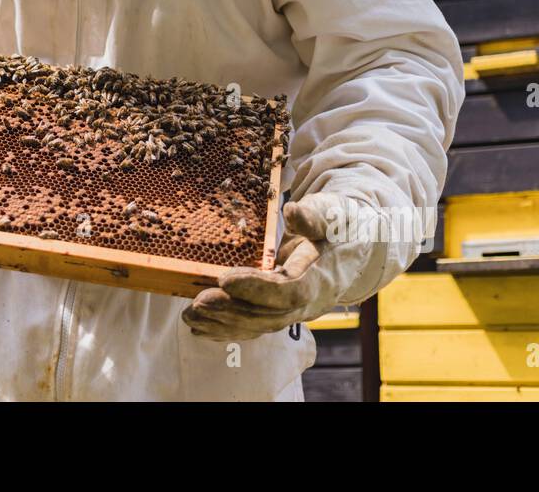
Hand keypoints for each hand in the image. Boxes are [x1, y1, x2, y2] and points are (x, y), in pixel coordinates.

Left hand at [181, 196, 328, 340]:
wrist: (348, 246)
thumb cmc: (336, 226)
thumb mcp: (329, 213)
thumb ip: (312, 216)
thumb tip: (293, 210)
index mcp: (320, 277)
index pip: (288, 290)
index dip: (257, 288)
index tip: (225, 278)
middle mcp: (308, 302)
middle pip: (269, 315)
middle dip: (231, 311)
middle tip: (197, 303)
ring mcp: (294, 311)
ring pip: (258, 325)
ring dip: (222, 324)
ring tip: (190, 316)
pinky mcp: (280, 312)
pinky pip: (254, 326)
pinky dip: (226, 329)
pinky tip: (200, 328)